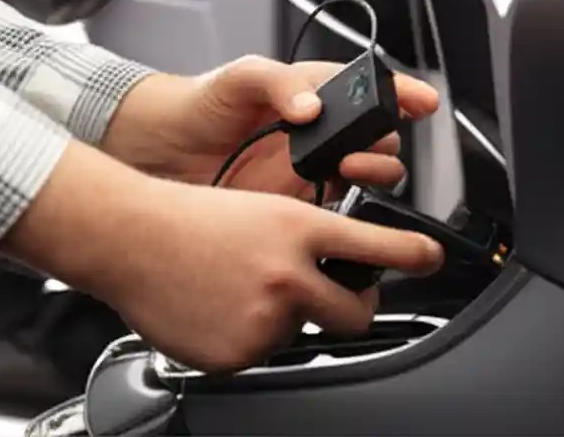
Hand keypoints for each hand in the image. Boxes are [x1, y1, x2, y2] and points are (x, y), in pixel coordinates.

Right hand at [2, 143, 444, 372]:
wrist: (131, 239)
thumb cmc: (191, 218)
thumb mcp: (265, 209)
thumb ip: (311, 238)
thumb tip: (345, 263)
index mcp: (300, 229)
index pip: (380, 245)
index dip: (416, 255)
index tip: (432, 259)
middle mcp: (289, 276)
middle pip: (357, 312)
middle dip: (356, 305)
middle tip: (339, 293)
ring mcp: (265, 320)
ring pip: (306, 332)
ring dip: (289, 317)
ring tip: (243, 287)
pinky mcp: (239, 354)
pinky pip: (265, 353)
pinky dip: (252, 337)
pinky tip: (224, 308)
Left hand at [102, 56, 440, 199]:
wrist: (161, 153)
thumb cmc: (200, 104)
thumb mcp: (240, 77)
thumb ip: (278, 84)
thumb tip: (311, 107)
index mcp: (317, 92)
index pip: (373, 89)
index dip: (405, 93)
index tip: (423, 101)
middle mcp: (323, 132)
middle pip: (380, 136)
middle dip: (385, 140)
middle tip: (361, 145)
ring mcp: (315, 169)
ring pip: (370, 175)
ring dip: (373, 172)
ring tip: (347, 167)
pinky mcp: (301, 206)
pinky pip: (340, 212)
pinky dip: (350, 213)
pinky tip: (335, 206)